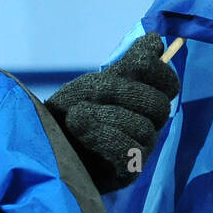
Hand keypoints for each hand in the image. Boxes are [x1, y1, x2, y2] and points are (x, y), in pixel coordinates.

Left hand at [46, 33, 180, 193]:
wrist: (44, 146)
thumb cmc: (69, 114)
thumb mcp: (93, 85)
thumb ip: (126, 66)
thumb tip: (156, 39)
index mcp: (143, 101)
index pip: (169, 84)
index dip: (156, 70)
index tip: (132, 66)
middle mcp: (149, 126)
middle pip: (158, 105)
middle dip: (122, 93)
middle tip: (90, 93)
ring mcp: (141, 151)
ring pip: (142, 127)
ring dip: (105, 116)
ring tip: (76, 116)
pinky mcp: (128, 172)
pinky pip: (127, 150)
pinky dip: (104, 136)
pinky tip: (82, 128)